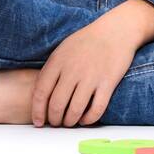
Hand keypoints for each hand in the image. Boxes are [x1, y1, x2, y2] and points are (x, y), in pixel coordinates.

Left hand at [30, 0, 153, 126]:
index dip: (37, 111)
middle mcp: (72, 71)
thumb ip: (52, 69)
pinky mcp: (108, 83)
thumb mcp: (63, 49)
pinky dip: (89, 119)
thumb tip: (41, 94)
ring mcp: (90, 77)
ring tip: (69, 122)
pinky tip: (85, 119)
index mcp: (58, 62)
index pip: (41, 93)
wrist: (116, 30)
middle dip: (54, 119)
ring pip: (74, 110)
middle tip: (56, 122)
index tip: (38, 122)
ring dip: (70, 122)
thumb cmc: (88, 40)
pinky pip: (96, 109)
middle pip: (56, 105)